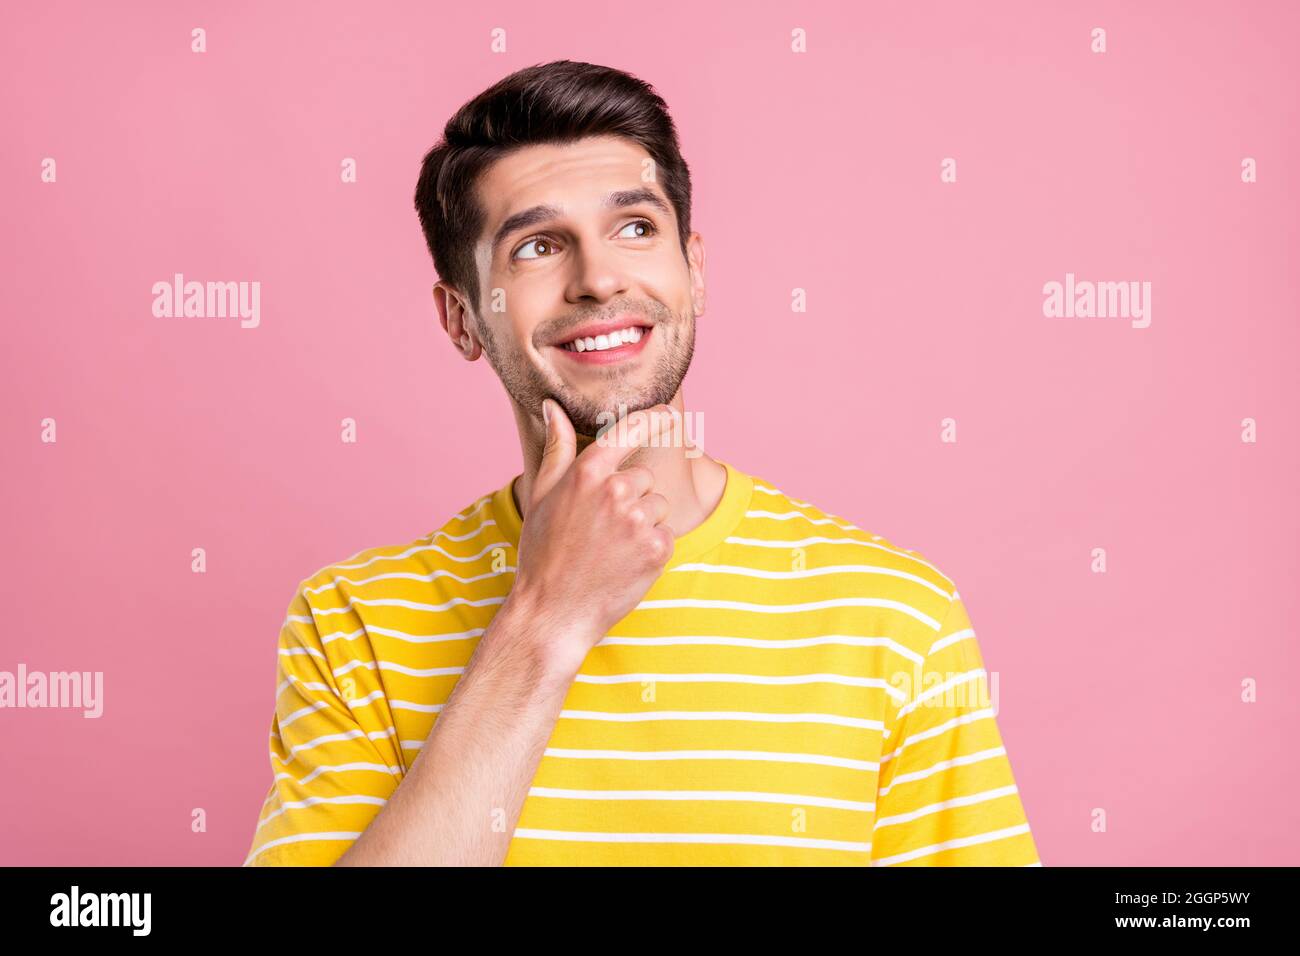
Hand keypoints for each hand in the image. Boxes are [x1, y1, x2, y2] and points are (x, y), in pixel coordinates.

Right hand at [508, 399, 678, 675]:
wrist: (553, 612)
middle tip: (601, 528)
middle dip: (631, 497)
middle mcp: (615, 491)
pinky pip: (667, 534)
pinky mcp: (657, 549)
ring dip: (643, 523)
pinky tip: (625, 562)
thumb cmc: (543, 553)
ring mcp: (638, 521)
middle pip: (644, 478)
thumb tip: (552, 406)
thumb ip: (557, 447)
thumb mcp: (541, 496)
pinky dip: (652, 547)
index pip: (630, 429)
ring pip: (658, 507)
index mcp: (587, 472)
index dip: (653, 418)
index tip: (666, 413)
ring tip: (611, 548)